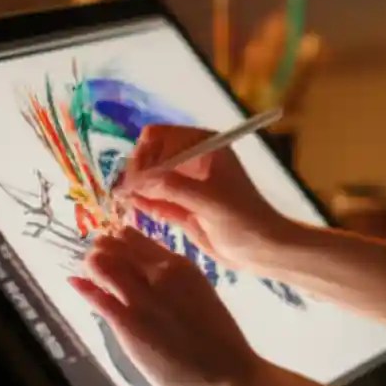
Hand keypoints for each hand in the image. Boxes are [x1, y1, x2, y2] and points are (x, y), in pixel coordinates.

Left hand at [72, 227, 267, 385]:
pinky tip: (76, 282)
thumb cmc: (223, 346)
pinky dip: (85, 287)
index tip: (113, 246)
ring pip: (103, 265)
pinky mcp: (127, 324)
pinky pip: (97, 296)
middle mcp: (161, 274)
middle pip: (118, 247)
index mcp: (184, 267)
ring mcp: (142, 298)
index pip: (140, 241)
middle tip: (97, 258)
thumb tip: (158, 285)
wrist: (228, 379)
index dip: (121, 242)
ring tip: (89, 270)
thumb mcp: (202, 301)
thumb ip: (179, 289)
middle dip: (103, 249)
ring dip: (93, 264)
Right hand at [114, 124, 298, 273]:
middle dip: (136, 173)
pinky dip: (143, 203)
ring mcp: (185, 185)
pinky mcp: (181, 207)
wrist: (261, 249)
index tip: (139, 179)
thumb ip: (170, 187)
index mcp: (204, 146)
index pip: (159, 136)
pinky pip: (153, 200)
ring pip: (148, 179)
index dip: (144, 154)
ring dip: (135, 189)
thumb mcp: (208, 200)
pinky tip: (134, 209)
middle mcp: (192, 161)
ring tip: (124, 202)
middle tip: (126, 193)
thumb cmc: (242, 219)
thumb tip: (132, 181)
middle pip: (149, 156)